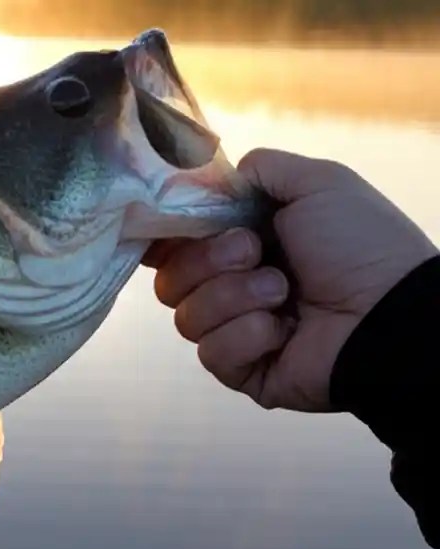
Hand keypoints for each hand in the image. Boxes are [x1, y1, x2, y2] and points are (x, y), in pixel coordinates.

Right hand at [142, 148, 437, 411]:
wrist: (391, 311)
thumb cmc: (361, 245)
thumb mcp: (318, 183)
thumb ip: (261, 169)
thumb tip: (215, 180)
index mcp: (244, 244)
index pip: (174, 245)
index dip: (166, 237)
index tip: (175, 224)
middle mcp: (233, 288)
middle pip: (169, 280)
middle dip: (206, 260)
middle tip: (253, 251)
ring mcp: (236, 332)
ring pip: (186, 318)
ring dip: (234, 297)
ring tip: (283, 293)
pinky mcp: (243, 371)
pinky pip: (212, 353)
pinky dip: (248, 335)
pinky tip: (285, 331)